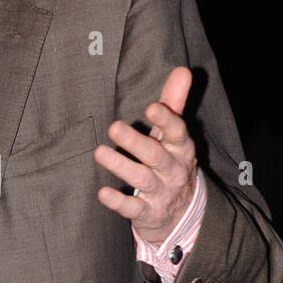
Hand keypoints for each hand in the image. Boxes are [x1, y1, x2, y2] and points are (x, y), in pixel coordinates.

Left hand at [94, 65, 196, 244]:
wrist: (182, 212)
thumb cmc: (171, 162)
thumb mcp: (175, 136)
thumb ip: (174, 103)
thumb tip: (182, 70)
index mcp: (181, 148)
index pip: (177, 132)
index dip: (166, 120)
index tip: (151, 107)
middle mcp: (173, 170)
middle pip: (155, 155)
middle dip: (135, 142)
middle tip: (114, 127)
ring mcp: (161, 193)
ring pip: (142, 179)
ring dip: (120, 166)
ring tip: (100, 152)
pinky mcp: (148, 213)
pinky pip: (133, 208)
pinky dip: (118, 202)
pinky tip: (102, 192)